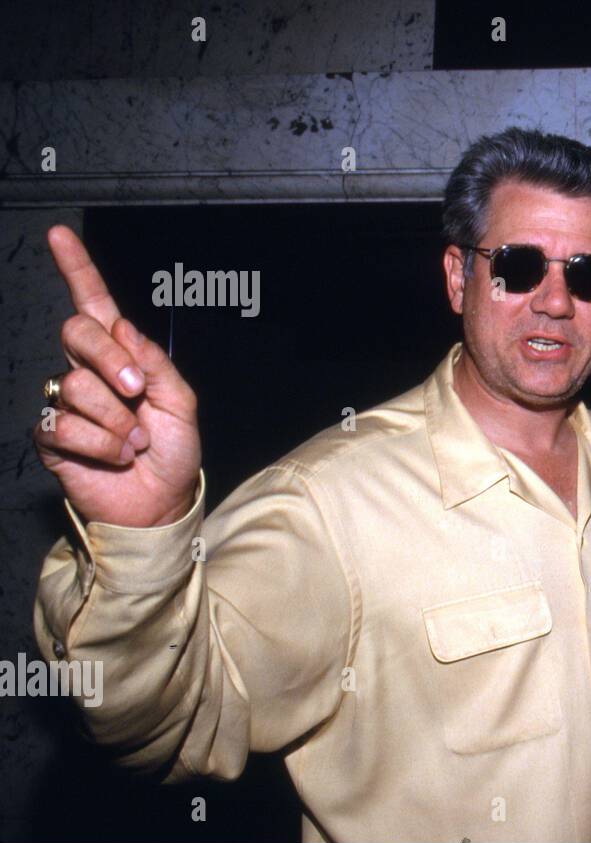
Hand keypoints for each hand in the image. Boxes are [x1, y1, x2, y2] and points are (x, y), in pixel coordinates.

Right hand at [32, 225, 201, 527]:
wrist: (162, 500)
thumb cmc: (174, 451)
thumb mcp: (181, 401)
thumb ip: (155, 362)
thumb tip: (122, 327)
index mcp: (121, 357)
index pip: (94, 305)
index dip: (77, 270)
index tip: (60, 236)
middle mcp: (88, 372)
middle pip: (77, 334)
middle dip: (110, 360)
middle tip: (136, 391)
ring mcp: (66, 402)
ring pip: (76, 386)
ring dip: (117, 420)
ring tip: (134, 441)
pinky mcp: (52, 436)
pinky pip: (66, 425)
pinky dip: (101, 444)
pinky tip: (115, 455)